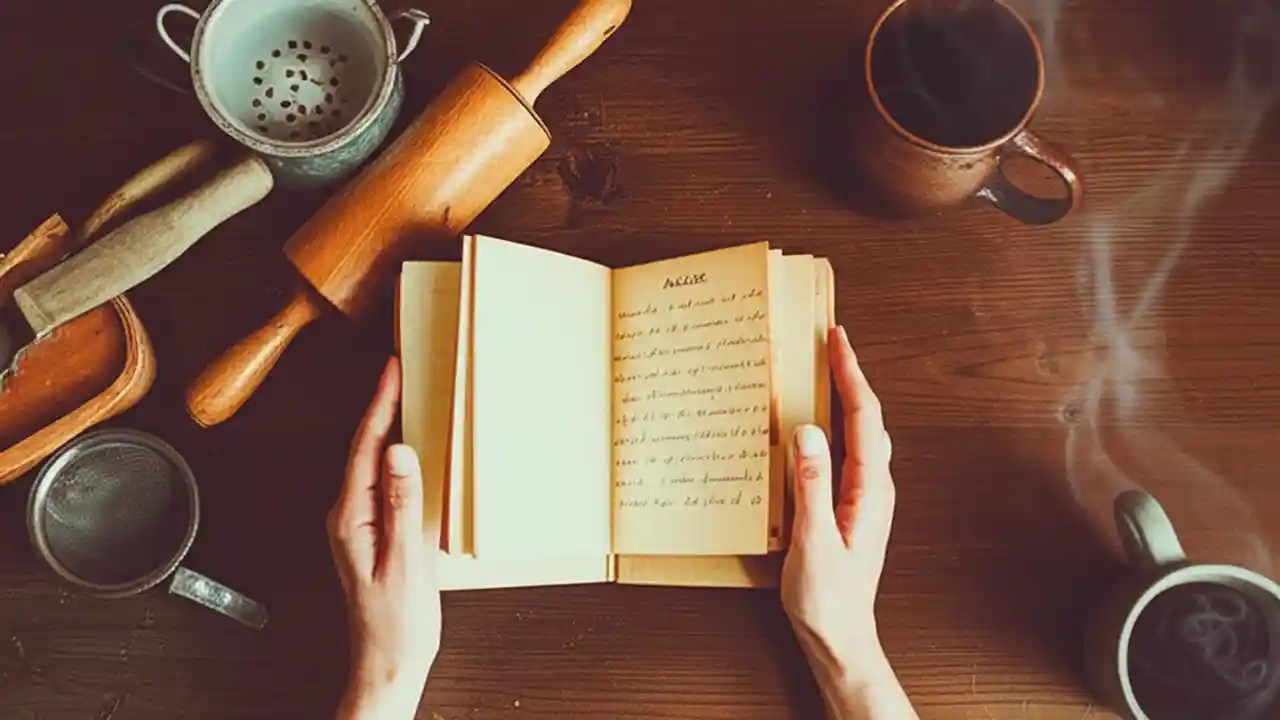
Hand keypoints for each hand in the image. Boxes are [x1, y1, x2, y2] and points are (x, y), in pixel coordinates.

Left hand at [329, 357, 440, 719]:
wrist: (387, 663)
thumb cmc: (396, 622)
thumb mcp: (406, 560)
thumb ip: (402, 503)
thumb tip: (399, 450)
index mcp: (350, 516)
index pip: (365, 447)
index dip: (380, 404)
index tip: (392, 370)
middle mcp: (347, 514)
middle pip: (364, 447)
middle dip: (382, 405)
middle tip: (402, 369)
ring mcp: (358, 522)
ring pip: (372, 462)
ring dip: (389, 427)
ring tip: (406, 396)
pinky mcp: (372, 531)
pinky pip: (382, 481)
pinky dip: (397, 456)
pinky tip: (411, 448)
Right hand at [783, 327, 914, 718]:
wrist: (840, 637)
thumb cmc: (828, 598)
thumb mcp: (815, 542)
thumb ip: (812, 486)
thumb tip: (808, 431)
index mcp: (869, 490)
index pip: (864, 417)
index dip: (851, 374)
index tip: (838, 339)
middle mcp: (872, 487)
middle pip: (866, 417)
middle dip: (850, 375)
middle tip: (829, 341)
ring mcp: (863, 496)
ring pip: (858, 433)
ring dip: (844, 398)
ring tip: (823, 370)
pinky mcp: (848, 506)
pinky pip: (845, 453)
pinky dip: (834, 426)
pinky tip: (816, 424)